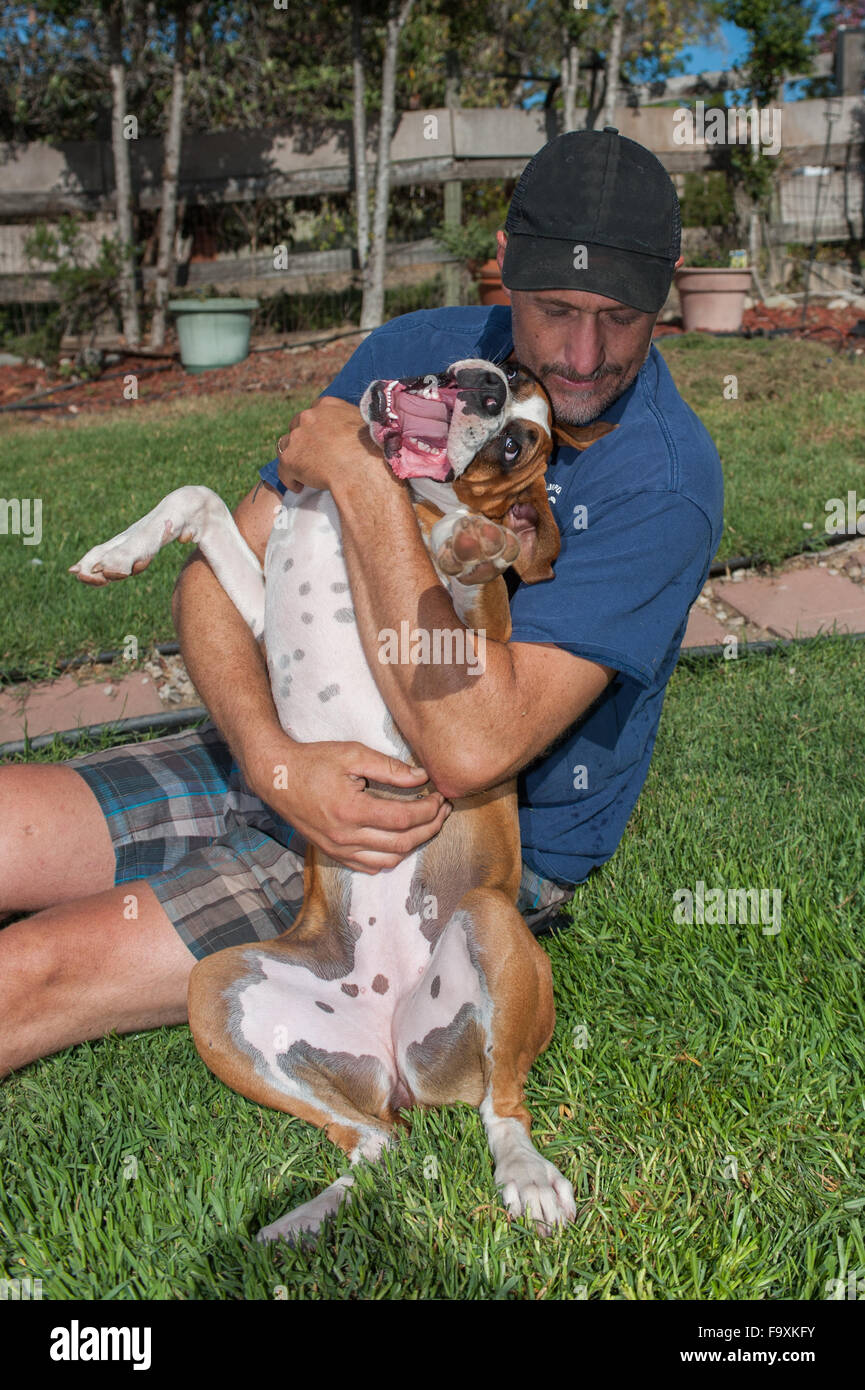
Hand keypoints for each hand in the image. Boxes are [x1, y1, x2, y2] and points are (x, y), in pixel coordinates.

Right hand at [247, 734, 451, 872]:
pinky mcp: (333, 853)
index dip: (428, 810)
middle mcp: (345, 836)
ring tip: (427, 824)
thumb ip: (389, 767)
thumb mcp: (352, 754)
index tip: (439, 797)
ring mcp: (338, 849)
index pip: (404, 819)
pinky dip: (391, 856)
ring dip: (414, 844)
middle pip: (402, 843)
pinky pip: (369, 866)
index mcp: (351, 810)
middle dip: (430, 828)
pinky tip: (400, 839)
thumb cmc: (313, 761)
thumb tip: (421, 777)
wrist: (276, 777)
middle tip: (442, 811)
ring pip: (389, 860)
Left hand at [276, 396, 382, 494]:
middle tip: (312, 456)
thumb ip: (353, 422)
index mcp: (327, 406)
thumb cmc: (371, 449)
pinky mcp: (289, 459)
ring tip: (303, 473)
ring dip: (294, 457)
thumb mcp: (366, 424)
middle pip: (297, 425)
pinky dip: (290, 479)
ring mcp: (296, 437)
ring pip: (285, 446)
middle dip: (303, 440)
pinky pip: (283, 471)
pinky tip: (299, 487)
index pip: (314, 411)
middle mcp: (308, 417)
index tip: (321, 438)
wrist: (361, 469)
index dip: (316, 427)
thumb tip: (357, 429)